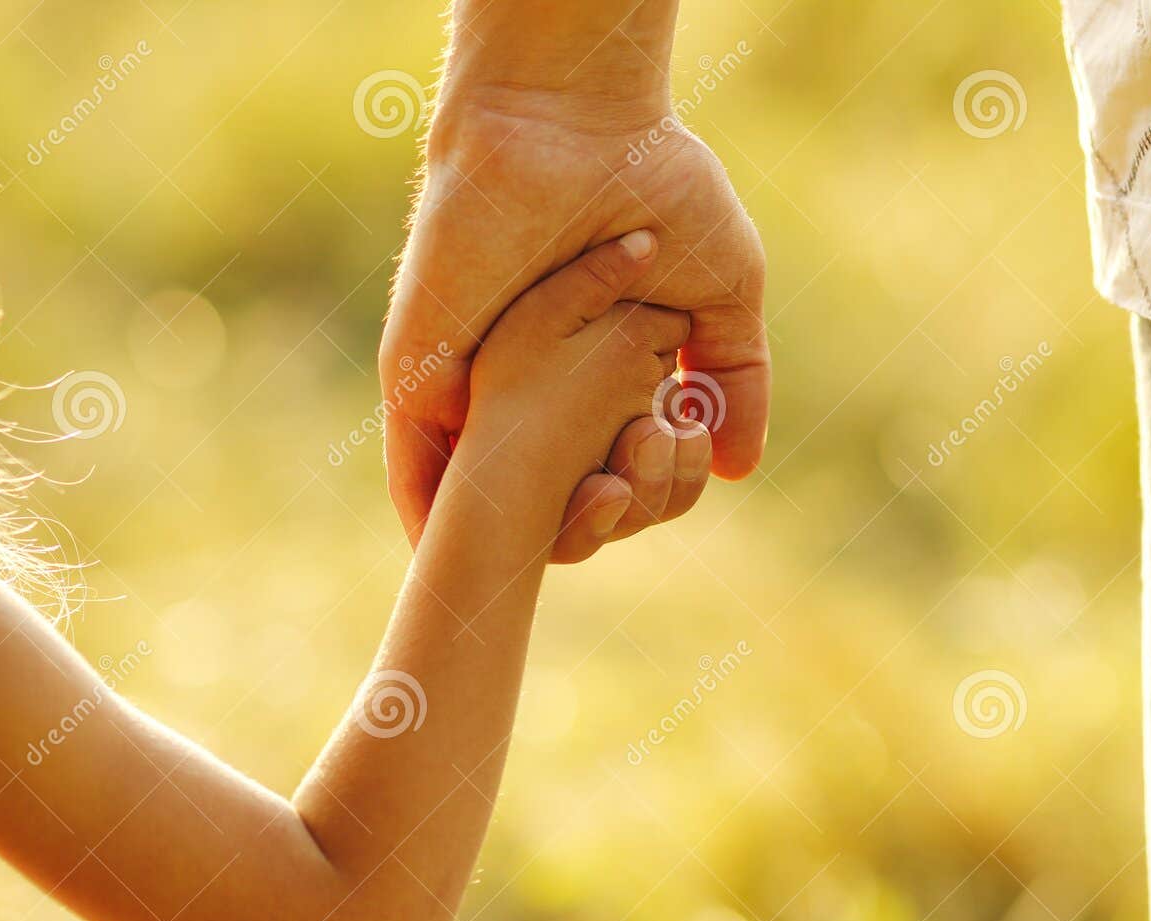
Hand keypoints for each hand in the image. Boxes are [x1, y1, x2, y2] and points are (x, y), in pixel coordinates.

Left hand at [381, 89, 767, 560]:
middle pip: (561, 511)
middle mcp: (530, 400)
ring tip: (599, 500)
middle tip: (647, 449)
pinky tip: (460, 564)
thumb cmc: (654, 190)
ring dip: (552, 532)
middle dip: (613, 514)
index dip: (654, 491)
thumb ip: (734, 380)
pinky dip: (438, 533)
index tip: (682, 440)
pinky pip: (415, 482)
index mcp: (593, 385)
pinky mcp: (421, 382)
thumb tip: (735, 469)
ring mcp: (472, 395)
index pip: (618, 480)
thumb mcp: (721, 296)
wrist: (577, 126)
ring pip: (494, 515)